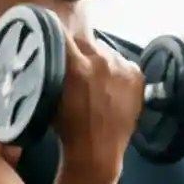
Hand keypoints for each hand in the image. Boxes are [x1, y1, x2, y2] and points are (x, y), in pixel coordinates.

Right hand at [52, 28, 145, 175]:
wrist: (98, 151)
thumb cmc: (67, 126)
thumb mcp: (50, 94)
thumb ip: (50, 67)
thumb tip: (47, 44)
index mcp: (76, 65)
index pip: (62, 31)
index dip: (56, 31)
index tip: (51, 32)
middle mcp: (102, 60)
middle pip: (86, 42)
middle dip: (79, 50)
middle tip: (74, 66)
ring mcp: (122, 67)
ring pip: (105, 52)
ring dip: (99, 61)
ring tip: (94, 80)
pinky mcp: (137, 75)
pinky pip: (122, 63)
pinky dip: (116, 71)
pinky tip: (110, 87)